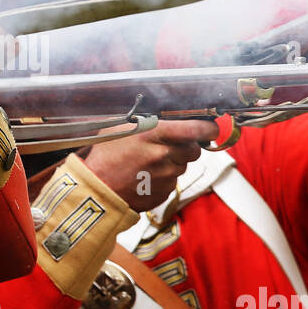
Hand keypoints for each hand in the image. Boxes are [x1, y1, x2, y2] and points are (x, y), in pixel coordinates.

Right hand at [81, 120, 221, 211]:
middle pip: (193, 150)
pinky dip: (164, 178)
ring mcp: (166, 176)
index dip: (208, 128)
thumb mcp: (122, 126)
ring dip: (173, 162)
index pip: (196, 129)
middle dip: (186, 146)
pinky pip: (172, 182)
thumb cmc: (105, 155)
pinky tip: (146, 176)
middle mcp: (164, 155)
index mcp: (155, 134)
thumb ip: (149, 120)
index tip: (210, 127)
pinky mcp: (164, 193)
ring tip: (149, 162)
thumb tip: (172, 116)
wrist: (97, 189)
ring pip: (182, 166)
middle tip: (168, 145)